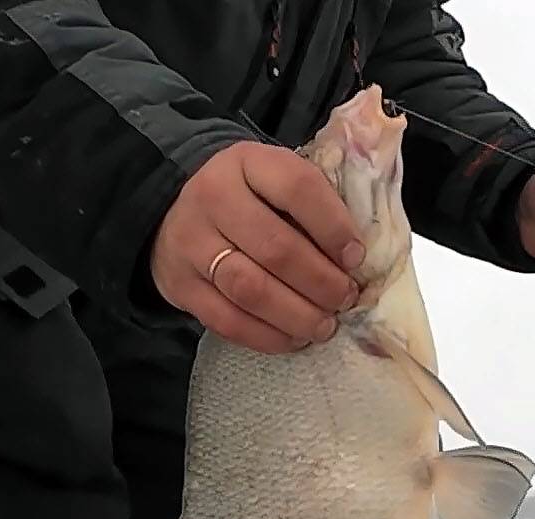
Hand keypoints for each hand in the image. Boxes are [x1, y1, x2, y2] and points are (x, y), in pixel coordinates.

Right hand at [151, 141, 365, 353]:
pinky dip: (266, 336)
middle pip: (275, 248)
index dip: (334, 227)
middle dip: (320, 281)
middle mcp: (213, 198)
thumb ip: (315, 205)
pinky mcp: (180, 285)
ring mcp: (190, 243)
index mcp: (246, 162)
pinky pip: (227, 320)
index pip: (297, 188)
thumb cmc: (249, 198)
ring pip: (249, 289)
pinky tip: (294, 339)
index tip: (356, 258)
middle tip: (345, 299)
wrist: (178, 211)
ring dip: (296, 314)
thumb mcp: (277, 179)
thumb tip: (355, 260)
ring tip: (325, 325)